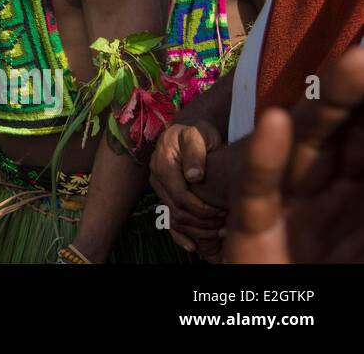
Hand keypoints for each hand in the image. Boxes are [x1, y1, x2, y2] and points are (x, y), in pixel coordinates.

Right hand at [149, 119, 225, 251]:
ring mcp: (159, 187)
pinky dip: (179, 236)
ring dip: (195, 229)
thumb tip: (194, 176)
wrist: (189, 132)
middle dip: (202, 221)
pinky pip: (167, 220)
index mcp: (163, 162)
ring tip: (218, 232)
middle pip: (177, 209)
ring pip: (173, 217)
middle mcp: (156, 176)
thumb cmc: (197, 132)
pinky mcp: (163, 194)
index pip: (180, 195)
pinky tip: (193, 246)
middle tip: (224, 224)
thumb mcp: (198, 135)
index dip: (201, 208)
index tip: (221, 211)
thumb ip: (196, 152)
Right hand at [226, 47, 363, 262]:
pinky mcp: (251, 229)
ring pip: (305, 145)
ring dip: (327, 103)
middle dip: (359, 85)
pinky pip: (257, 189)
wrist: (301, 325)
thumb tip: (346, 133)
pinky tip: (272, 122)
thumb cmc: (346, 270)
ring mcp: (290, 205)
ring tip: (353, 61)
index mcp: (363, 186)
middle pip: (345, 126)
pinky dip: (261, 156)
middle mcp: (328, 188)